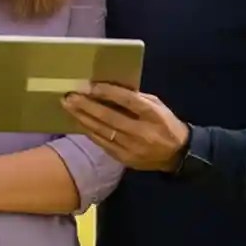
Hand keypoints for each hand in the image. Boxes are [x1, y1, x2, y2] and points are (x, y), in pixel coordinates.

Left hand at [62, 83, 189, 171]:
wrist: (176, 154)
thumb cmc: (165, 124)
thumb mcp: (157, 105)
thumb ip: (137, 98)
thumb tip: (110, 90)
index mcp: (152, 114)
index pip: (127, 100)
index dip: (107, 92)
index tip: (89, 86)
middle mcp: (142, 132)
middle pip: (109, 117)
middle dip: (86, 106)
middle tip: (69, 97)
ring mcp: (132, 148)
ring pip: (102, 132)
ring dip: (83, 118)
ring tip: (69, 107)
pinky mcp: (125, 159)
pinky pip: (103, 144)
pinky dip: (90, 132)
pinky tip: (80, 123)